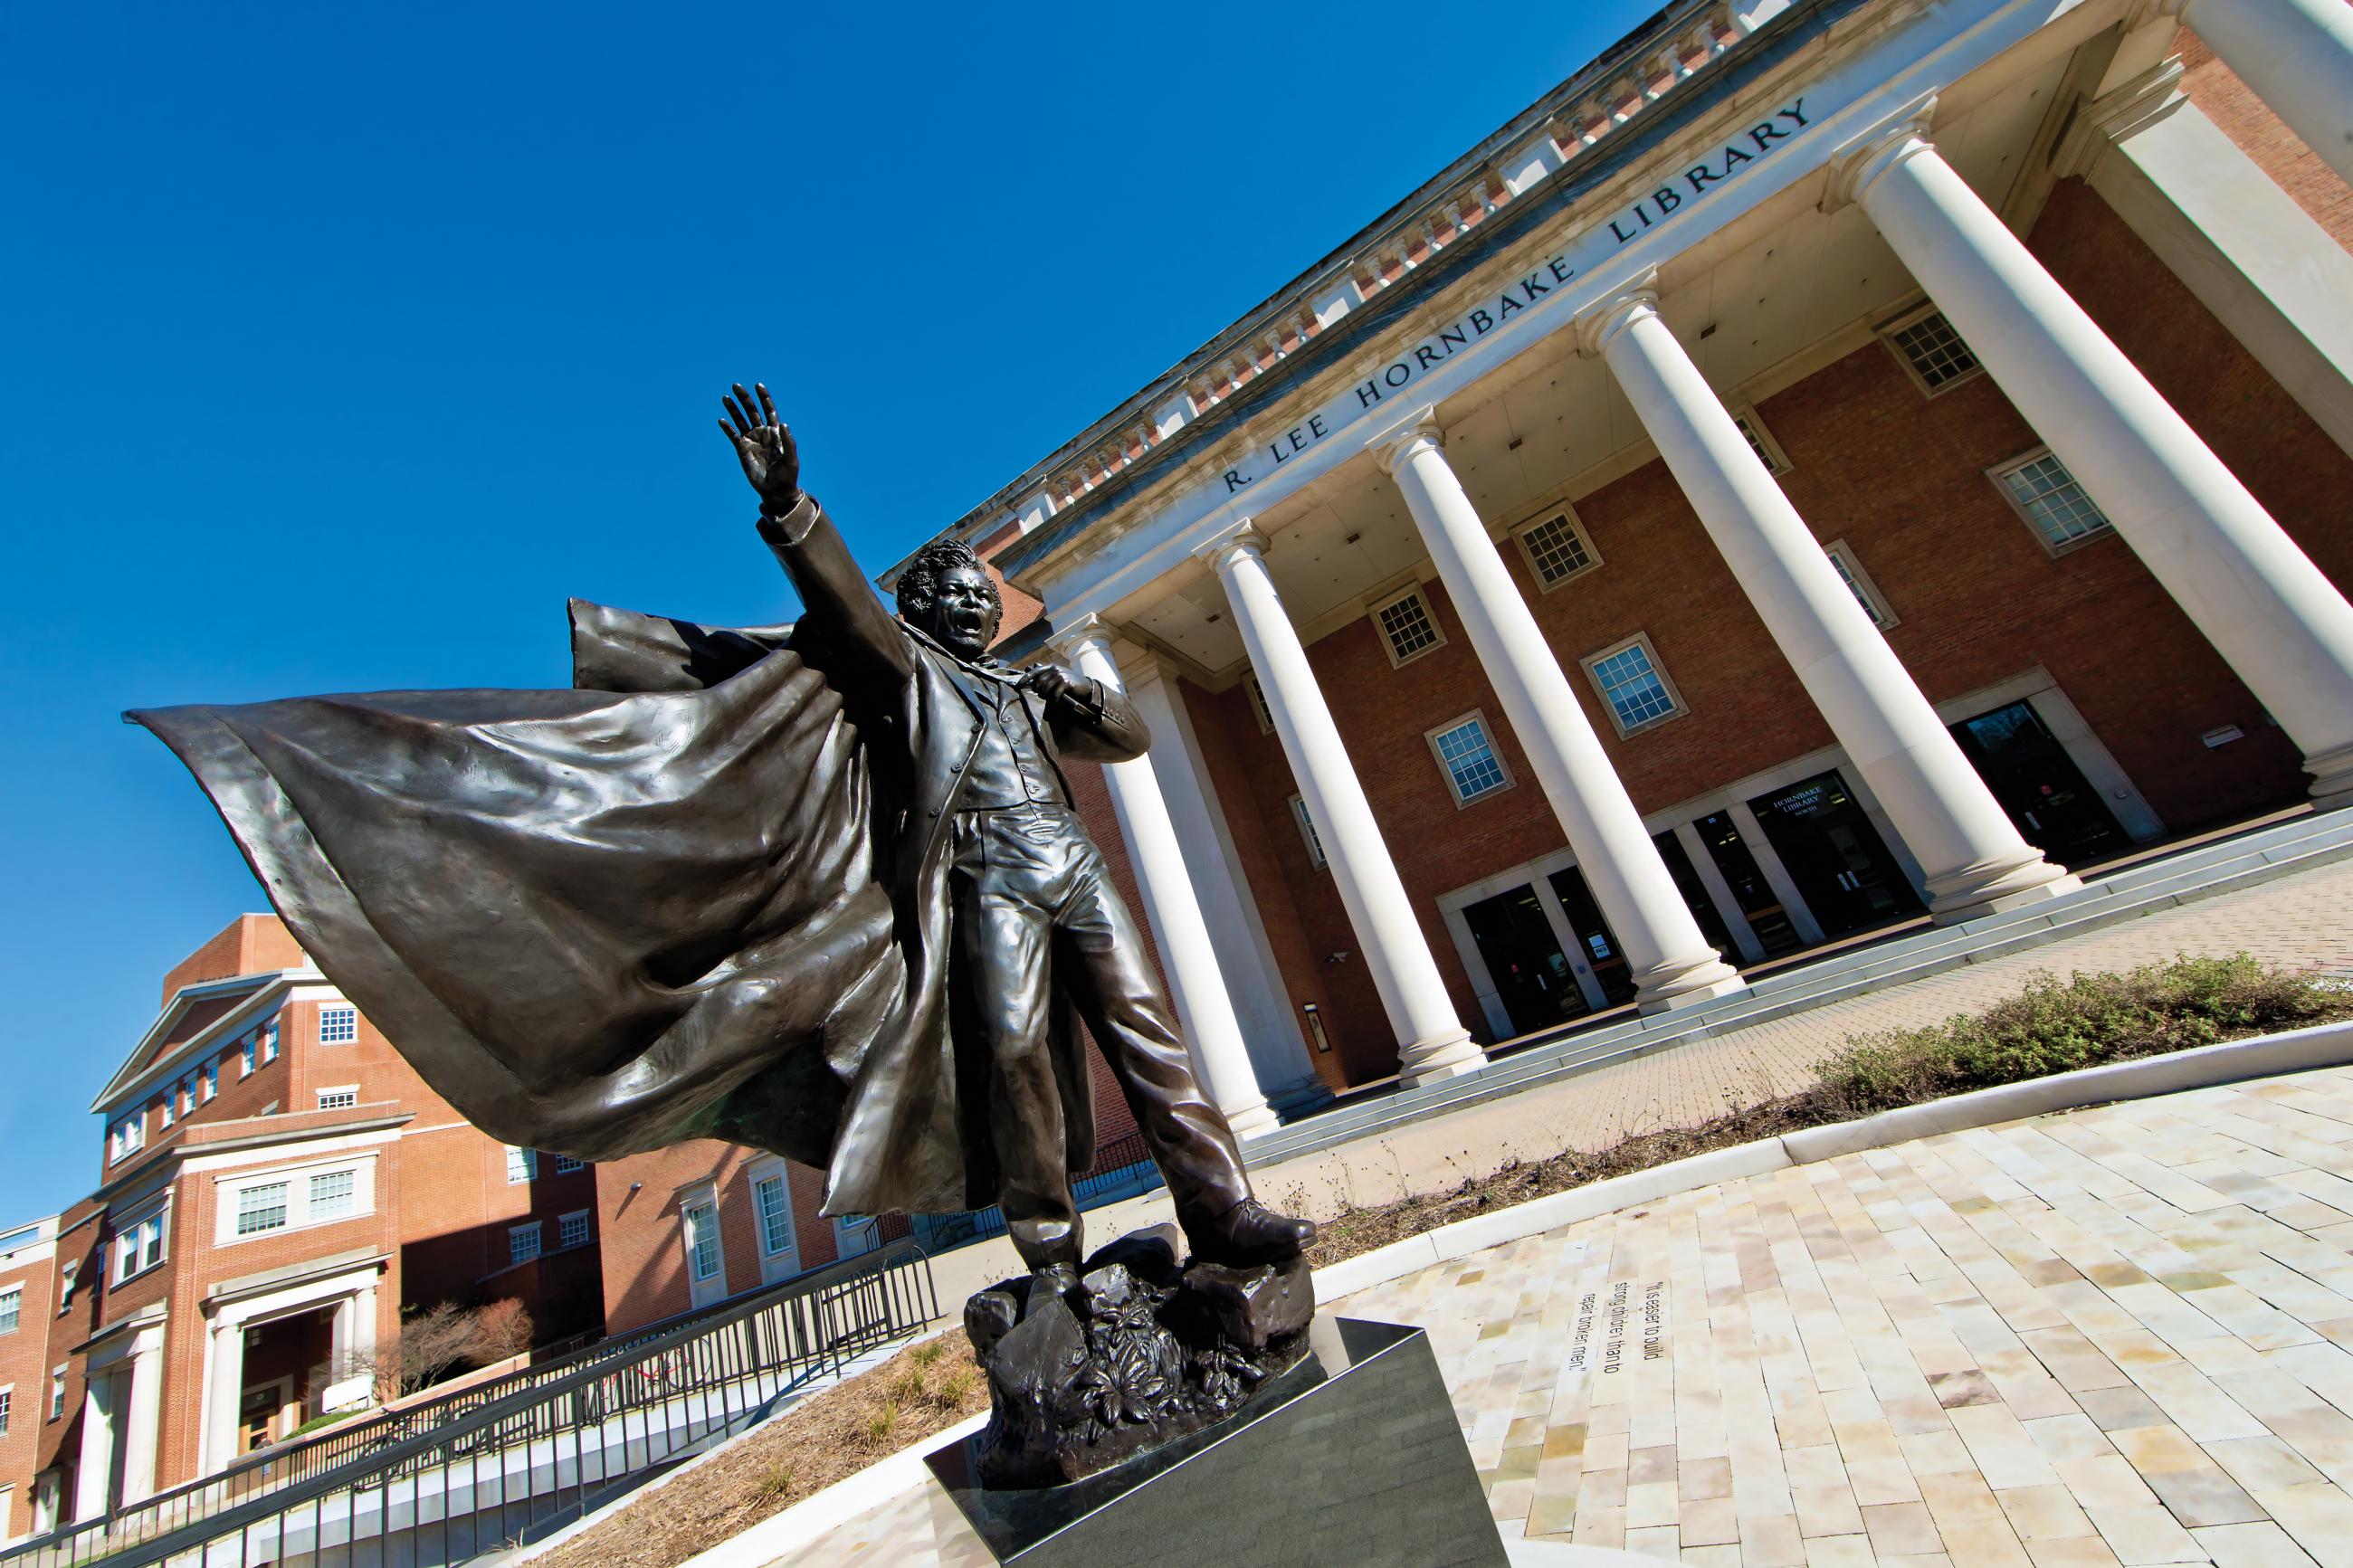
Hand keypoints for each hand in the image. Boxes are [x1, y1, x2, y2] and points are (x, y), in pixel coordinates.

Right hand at [717, 382, 800, 513]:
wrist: (776, 490)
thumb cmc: (787, 475)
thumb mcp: (791, 458)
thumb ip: (788, 441)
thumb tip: (783, 423)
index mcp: (775, 433)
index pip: (769, 410)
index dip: (764, 398)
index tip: (758, 385)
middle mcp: (762, 433)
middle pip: (752, 411)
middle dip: (744, 398)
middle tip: (736, 385)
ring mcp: (751, 441)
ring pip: (740, 420)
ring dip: (733, 409)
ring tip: (725, 397)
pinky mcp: (742, 450)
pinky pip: (733, 436)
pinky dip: (727, 428)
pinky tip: (721, 420)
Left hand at [1022, 666, 1080, 705]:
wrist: (1085, 686)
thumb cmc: (1069, 682)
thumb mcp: (1057, 675)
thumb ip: (1044, 672)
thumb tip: (1030, 666)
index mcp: (1050, 667)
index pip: (1034, 672)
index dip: (1025, 679)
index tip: (1018, 686)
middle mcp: (1054, 669)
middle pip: (1039, 682)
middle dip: (1039, 691)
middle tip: (1043, 696)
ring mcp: (1060, 675)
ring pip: (1045, 688)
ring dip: (1046, 696)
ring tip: (1050, 698)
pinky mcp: (1066, 682)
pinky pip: (1055, 693)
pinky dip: (1054, 699)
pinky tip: (1056, 701)